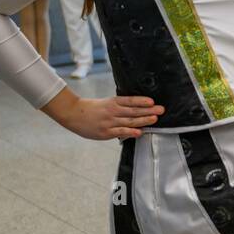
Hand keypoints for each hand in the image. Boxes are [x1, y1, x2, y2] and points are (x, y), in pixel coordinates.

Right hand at [43, 91, 163, 140]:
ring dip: (143, 120)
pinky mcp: (106, 132)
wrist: (73, 114)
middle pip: (133, 111)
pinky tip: (140, 132)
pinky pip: (120, 132)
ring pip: (129, 121)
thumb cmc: (92, 108)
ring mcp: (109, 122)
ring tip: (155, 119)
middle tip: (161, 110)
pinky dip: (131, 132)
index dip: (141, 101)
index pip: (130, 101)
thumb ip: (121, 105)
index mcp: (113, 102)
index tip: (152, 102)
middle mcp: (112, 111)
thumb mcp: (107, 103)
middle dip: (148, 111)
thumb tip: (139, 107)